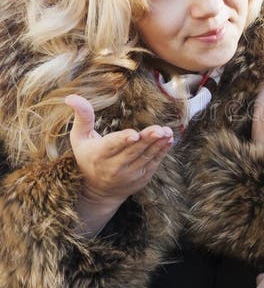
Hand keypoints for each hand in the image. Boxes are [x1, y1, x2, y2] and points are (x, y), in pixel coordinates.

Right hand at [66, 94, 173, 232]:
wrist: (98, 190)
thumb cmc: (88, 157)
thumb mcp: (80, 138)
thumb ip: (82, 117)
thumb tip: (70, 96)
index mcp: (98, 155)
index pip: (111, 146)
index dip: (123, 140)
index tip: (134, 134)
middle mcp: (114, 168)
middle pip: (133, 152)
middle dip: (147, 140)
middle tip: (159, 130)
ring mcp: (129, 175)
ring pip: (146, 158)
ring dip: (158, 145)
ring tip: (167, 132)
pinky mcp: (141, 178)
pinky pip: (153, 164)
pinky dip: (162, 152)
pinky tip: (168, 140)